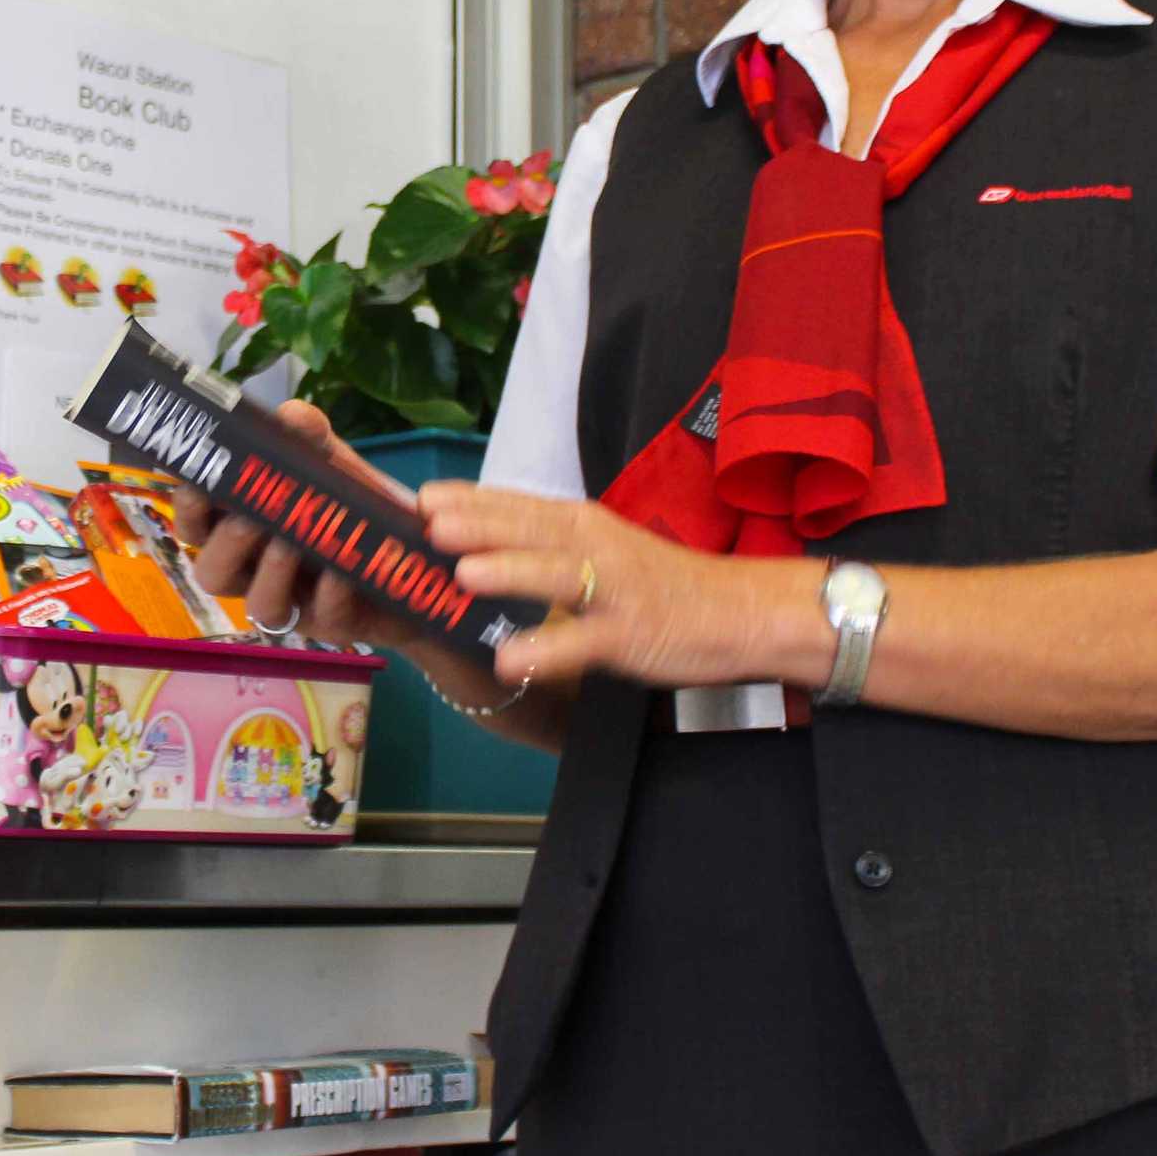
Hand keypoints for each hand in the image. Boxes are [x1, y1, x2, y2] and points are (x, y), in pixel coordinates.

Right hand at [165, 400, 415, 649]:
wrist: (412, 552)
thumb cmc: (349, 504)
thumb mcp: (329, 462)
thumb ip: (308, 436)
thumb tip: (292, 414)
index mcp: (240, 528)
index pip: (195, 525)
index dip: (188, 509)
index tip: (198, 484)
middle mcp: (255, 571)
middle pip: (212, 573)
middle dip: (226, 545)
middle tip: (249, 518)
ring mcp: (293, 603)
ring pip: (260, 606)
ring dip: (271, 573)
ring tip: (291, 542)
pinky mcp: (332, 626)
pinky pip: (322, 618)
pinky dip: (329, 594)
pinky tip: (342, 571)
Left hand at [418, 482, 821, 688]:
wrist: (740, 611)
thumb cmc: (657, 584)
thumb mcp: (598, 552)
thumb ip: (543, 548)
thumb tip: (473, 545)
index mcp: (581, 525)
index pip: (517, 505)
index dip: (467, 499)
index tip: (416, 496)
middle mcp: (594, 546)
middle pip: (530, 530)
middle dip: (478, 524)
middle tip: (425, 521)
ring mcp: (614, 589)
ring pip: (558, 575)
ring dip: (511, 572)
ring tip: (463, 573)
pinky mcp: (631, 633)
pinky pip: (585, 642)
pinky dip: (548, 649)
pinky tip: (511, 659)